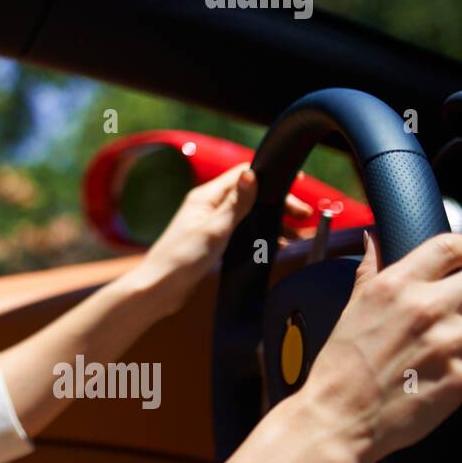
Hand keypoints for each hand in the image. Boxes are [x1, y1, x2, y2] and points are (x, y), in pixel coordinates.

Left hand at [136, 161, 312, 307]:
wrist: (160, 288)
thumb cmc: (182, 258)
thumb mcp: (215, 229)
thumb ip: (236, 203)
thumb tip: (251, 174)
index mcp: (205, 196)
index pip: (242, 175)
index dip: (269, 176)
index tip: (296, 182)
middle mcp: (207, 206)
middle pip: (249, 195)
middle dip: (277, 203)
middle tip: (302, 215)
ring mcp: (209, 223)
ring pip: (248, 215)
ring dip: (271, 221)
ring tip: (295, 235)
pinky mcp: (211, 241)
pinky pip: (242, 231)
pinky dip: (260, 235)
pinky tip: (276, 246)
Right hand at [299, 231, 461, 462]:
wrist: (339, 417)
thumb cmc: (341, 369)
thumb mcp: (351, 309)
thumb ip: (369, 271)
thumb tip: (373, 243)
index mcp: (395, 286)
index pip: (451, 245)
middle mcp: (425, 308)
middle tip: (458, 307)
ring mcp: (449, 343)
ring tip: (454, 338)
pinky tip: (456, 360)